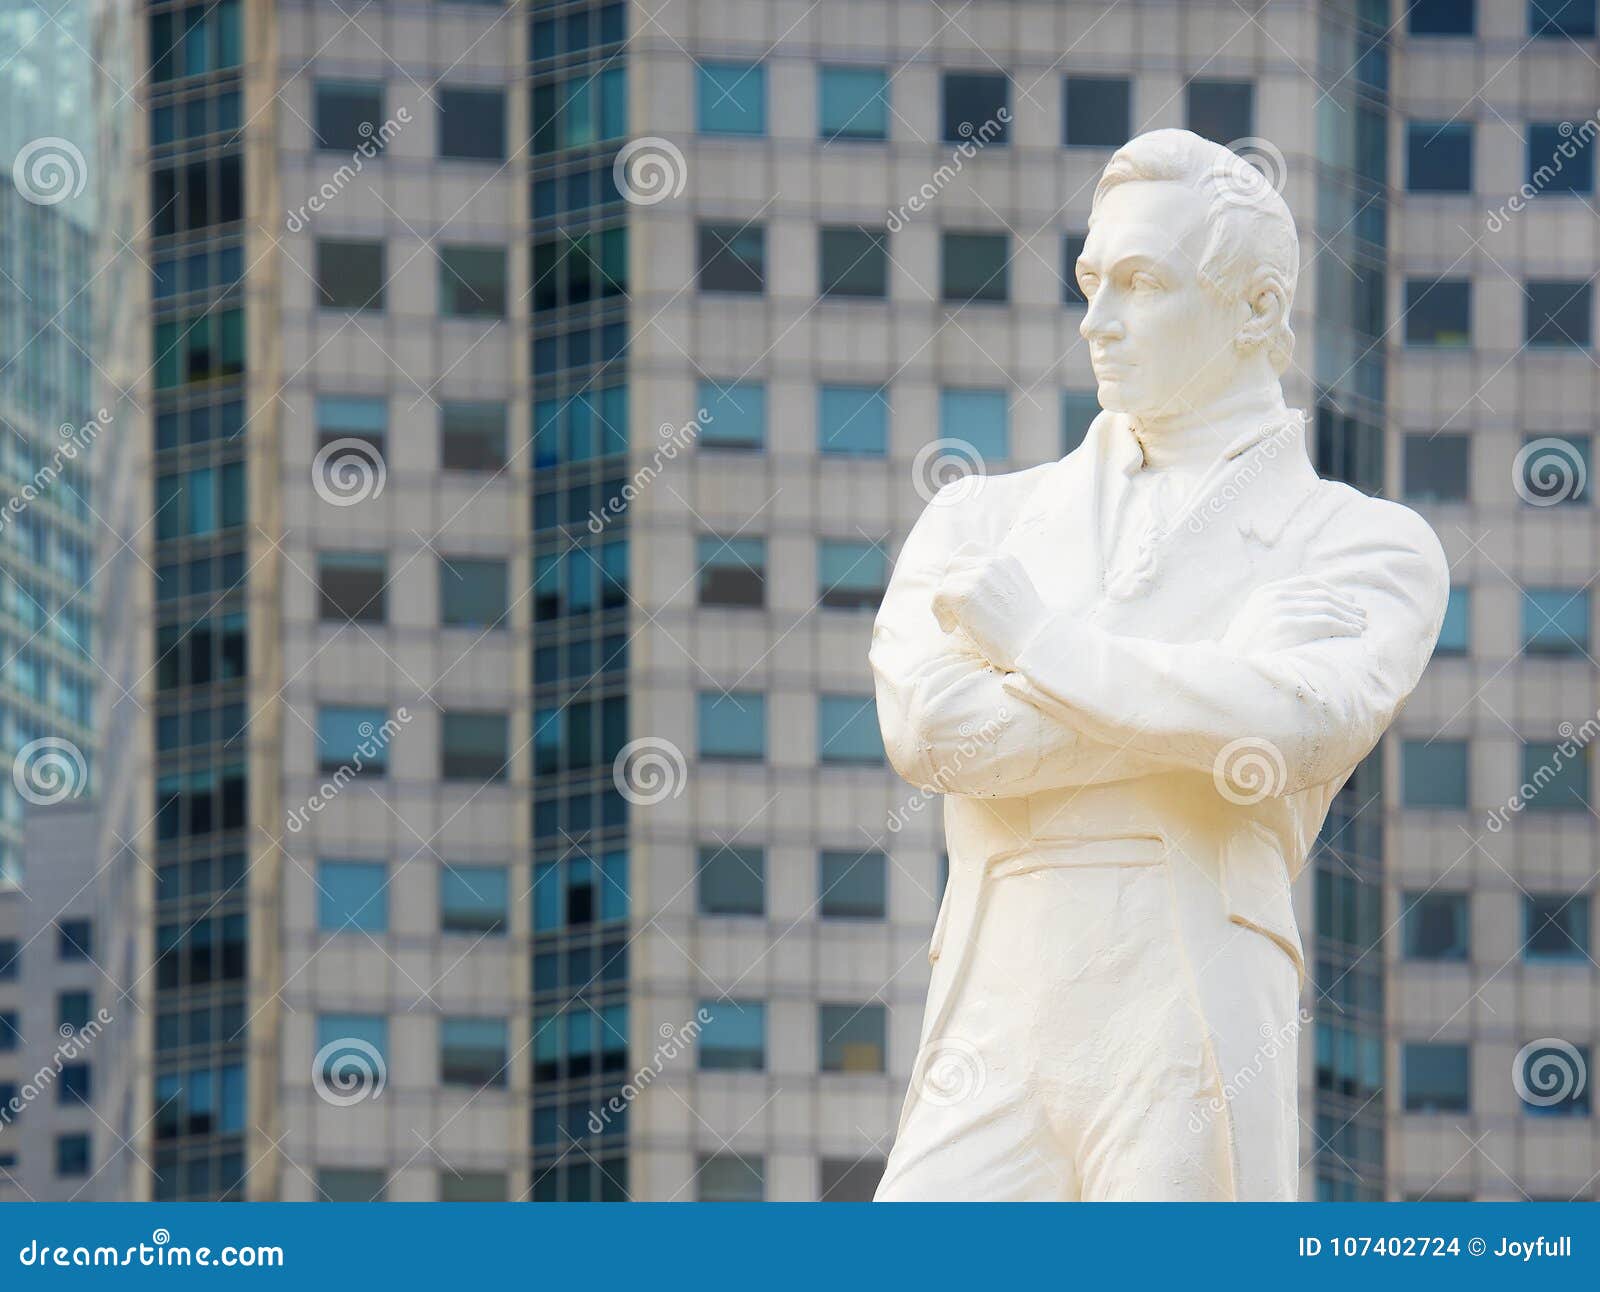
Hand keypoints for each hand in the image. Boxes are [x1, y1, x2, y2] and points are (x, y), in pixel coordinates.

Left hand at [931, 545, 1046, 670]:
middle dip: (952, 587)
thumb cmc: (1025, 630)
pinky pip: (938, 597)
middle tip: (957, 610)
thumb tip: (962, 583)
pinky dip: (940, 614)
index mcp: (1006, 561)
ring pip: (946, 582)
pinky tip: (950, 628)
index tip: (961, 589)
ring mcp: (979, 577)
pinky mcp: (965, 594)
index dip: (961, 570)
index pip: (970, 549)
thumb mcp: (1015, 593)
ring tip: (956, 623)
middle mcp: (992, 563)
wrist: (1034, 646)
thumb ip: (994, 582)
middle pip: (953, 565)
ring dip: (946, 604)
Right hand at [1222, 575, 1366, 654]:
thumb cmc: (1243, 656)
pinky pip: (1326, 623)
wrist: (1225, 672)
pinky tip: (1355, 634)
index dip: (1332, 591)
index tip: (1348, 601)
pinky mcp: (1287, 628)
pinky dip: (1345, 627)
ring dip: (1349, 617)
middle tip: (1362, 616)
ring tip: (1362, 627)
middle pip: (1321, 594)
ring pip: (1328, 608)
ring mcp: (1280, 611)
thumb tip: (1306, 612)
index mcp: (1264, 593)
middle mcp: (1273, 597)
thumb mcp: (1254, 625)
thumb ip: (1275, 613)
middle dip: (1346, 605)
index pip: (1308, 582)